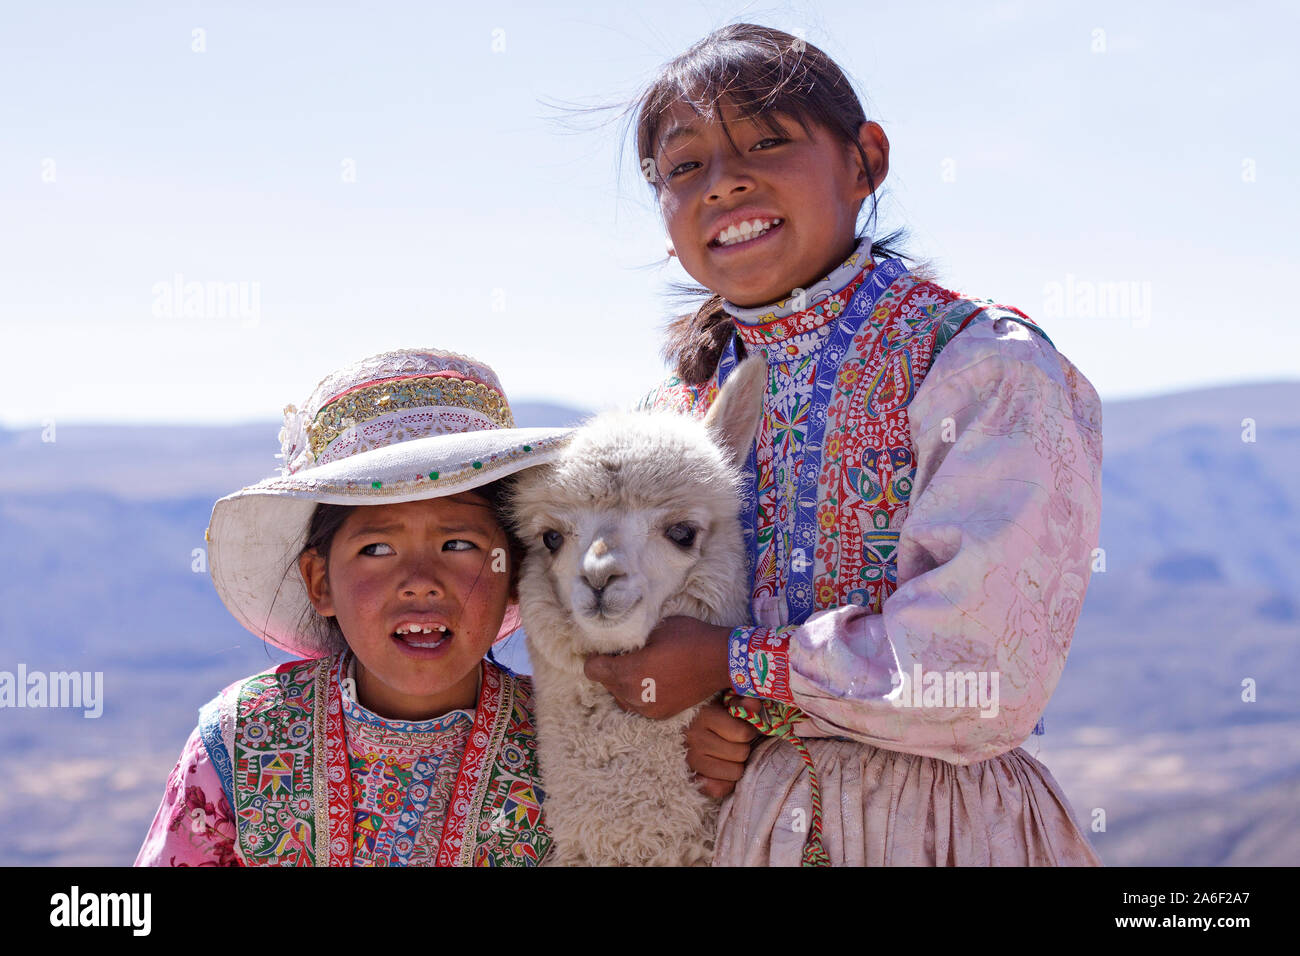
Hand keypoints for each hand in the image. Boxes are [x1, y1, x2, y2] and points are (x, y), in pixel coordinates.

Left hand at [583, 615, 732, 719]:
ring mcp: (647, 709)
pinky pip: (637, 705)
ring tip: (641, 669)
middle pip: (606, 684)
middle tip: (626, 656)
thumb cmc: (689, 639)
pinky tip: (652, 680)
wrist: (721, 662)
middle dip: (611, 670)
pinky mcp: (661, 714)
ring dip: (624, 684)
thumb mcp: (655, 629)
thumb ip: (629, 639)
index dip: (596, 657)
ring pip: (620, 696)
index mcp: (629, 672)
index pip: (592, 670)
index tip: (607, 650)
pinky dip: (639, 694)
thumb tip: (615, 643)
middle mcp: (634, 695)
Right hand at [685, 699, 760, 798]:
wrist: (685, 731)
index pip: (743, 733)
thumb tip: (754, 705)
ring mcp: (691, 760)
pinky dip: (725, 783)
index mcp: (704, 715)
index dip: (749, 731)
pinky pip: (720, 789)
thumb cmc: (712, 715)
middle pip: (741, 753)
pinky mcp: (691, 779)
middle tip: (735, 743)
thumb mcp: (725, 702)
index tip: (743, 728)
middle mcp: (694, 738)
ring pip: (735, 772)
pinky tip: (721, 770)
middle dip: (742, 748)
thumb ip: (742, 701)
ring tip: (728, 755)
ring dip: (735, 765)